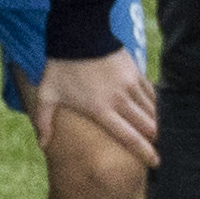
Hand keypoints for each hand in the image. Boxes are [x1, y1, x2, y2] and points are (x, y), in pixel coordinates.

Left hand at [30, 46, 161, 167]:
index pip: (129, 137)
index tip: (155, 163)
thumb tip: (42, 145)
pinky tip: (155, 112)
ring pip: (153, 111)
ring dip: (156, 123)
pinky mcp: (137, 73)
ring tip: (156, 133)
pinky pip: (153, 95)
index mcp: (101, 109)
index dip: (145, 152)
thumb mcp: (47, 94)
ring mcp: (131, 86)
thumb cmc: (61, 67)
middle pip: (148, 127)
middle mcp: (120, 100)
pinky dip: (155, 106)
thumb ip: (44, 121)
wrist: (78, 35)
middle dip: (155, 140)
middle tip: (157, 148)